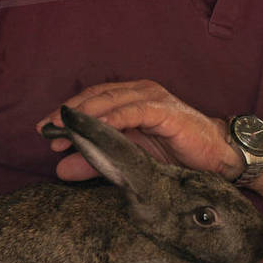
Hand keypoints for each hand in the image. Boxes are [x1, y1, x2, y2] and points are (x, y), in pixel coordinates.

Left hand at [38, 80, 242, 180]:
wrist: (218, 157)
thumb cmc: (177, 155)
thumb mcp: (129, 160)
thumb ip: (96, 162)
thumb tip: (59, 170)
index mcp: (131, 98)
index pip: (91, 99)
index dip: (67, 113)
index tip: (44, 130)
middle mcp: (140, 92)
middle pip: (95, 96)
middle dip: (69, 114)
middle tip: (47, 130)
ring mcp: (153, 98)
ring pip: (111, 100)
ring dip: (85, 115)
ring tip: (65, 131)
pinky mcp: (166, 111)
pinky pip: (134, 111)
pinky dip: (112, 119)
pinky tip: (96, 130)